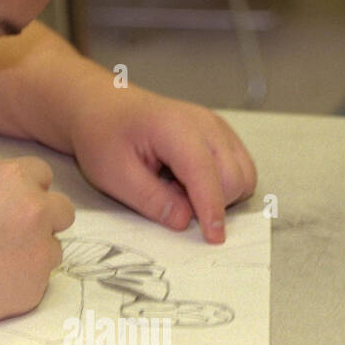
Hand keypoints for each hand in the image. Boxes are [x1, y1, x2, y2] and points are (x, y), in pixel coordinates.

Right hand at [0, 157, 75, 333]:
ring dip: (34, 251)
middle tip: (14, 230)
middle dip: (44, 218)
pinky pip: (38, 280)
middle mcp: (37, 212)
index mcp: (15, 179)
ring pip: (52, 249)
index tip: (14, 198)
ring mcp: (40, 253)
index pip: (42, 173)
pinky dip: (21, 280)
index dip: (27, 186)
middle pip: (62, 211)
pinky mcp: (35, 288)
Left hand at [68, 86, 256, 243]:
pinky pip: (238, 167)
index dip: (211, 209)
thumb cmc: (103, 135)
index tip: (214, 238)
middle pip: (233, 176)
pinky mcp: (219, 134)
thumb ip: (151, 200)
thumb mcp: (114, 174)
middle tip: (167, 197)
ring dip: (218, 193)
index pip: (205, 173)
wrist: (101, 106)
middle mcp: (205, 124)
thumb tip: (184, 221)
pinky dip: (220, 183)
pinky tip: (187, 180)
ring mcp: (216, 127)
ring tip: (175, 187)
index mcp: (176, 128)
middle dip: (210, 201)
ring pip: (243, 174)